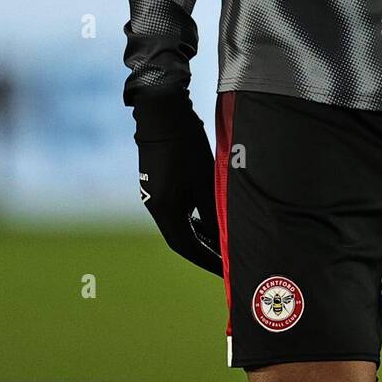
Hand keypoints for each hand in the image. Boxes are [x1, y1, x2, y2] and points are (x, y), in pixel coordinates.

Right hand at [132, 91, 222, 276]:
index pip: (187, 248)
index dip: (209, 260)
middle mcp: (155, 207)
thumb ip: (214, 211)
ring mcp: (153, 195)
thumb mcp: (205, 180)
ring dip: (200, 234)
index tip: (227, 270)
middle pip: (182, 239)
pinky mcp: (157, 183)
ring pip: (180, 224)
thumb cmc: (186, 145)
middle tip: (228, 260)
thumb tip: (224, 237)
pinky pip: (178, 210)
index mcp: (165, 210)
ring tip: (222, 240)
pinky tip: (209, 216)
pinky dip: (194, 218)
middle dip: (206, 250)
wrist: (162, 112)